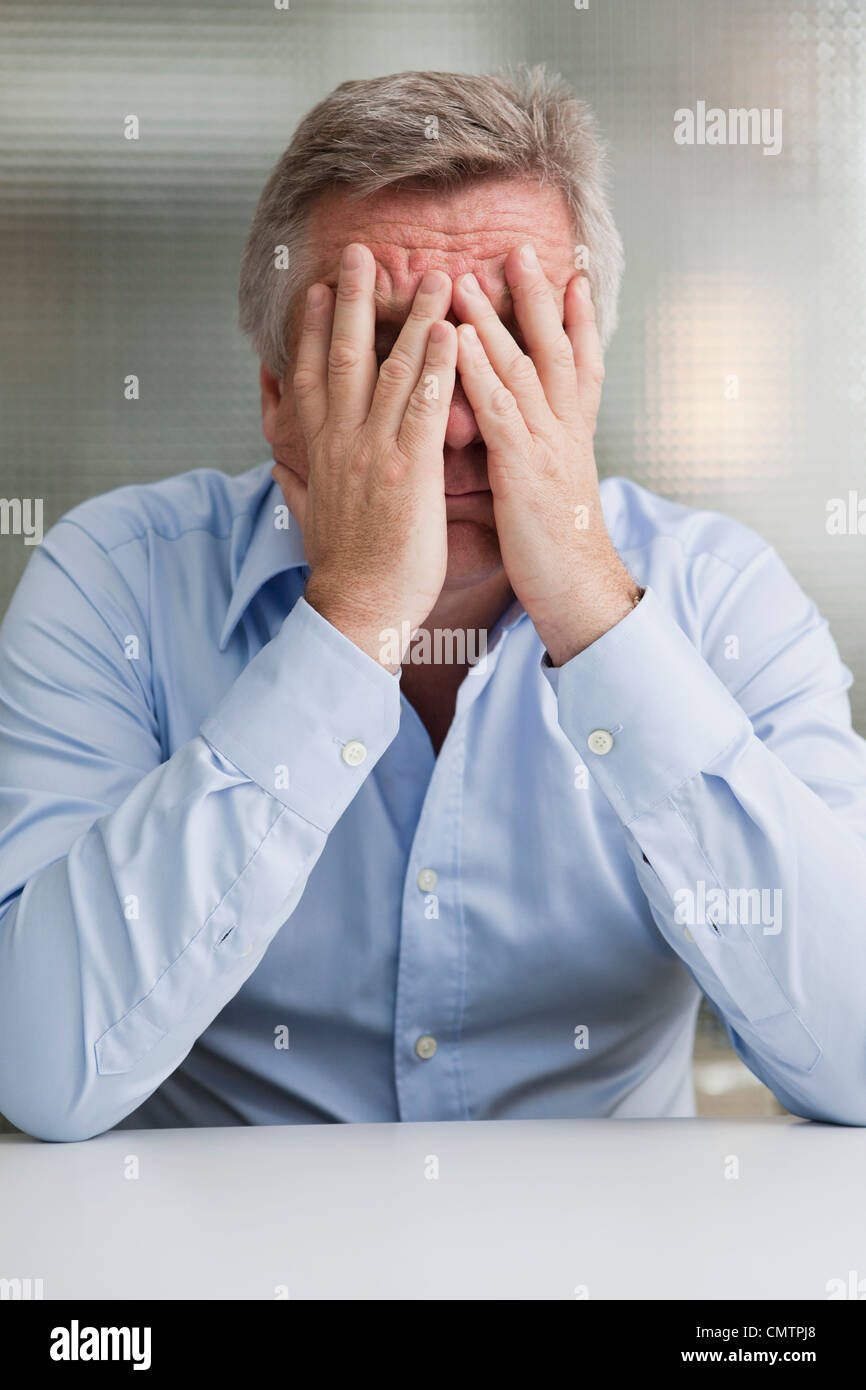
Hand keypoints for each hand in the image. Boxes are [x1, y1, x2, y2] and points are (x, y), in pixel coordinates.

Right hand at [272, 244, 455, 668]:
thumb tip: (278, 470)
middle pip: (344, 355)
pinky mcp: (408, 470)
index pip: (312, 378)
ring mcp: (374, 452)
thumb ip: (297, 485)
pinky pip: (423, 406)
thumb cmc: (343, 570)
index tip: (317, 291)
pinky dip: (436, 365)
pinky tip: (452, 330)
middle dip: (353, 300)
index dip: (314, 330)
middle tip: (362, 253)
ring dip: (412, 316)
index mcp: (321, 453)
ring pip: (390, 369)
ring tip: (432, 273)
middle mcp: (342, 441)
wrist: (357, 607)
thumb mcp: (308, 520)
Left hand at [452, 244, 638, 665]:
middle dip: (538, 298)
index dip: (579, 320)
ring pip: (523, 369)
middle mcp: (565, 431)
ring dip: (496, 320)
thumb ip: (544, 456)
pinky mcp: (523, 470)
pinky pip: (499, 410)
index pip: (583, 364)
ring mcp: (546, 446)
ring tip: (470, 277)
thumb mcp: (555, 492)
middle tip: (520, 251)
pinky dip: (480, 371)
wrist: (580, 592)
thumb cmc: (559, 550)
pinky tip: (459, 339)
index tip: (574, 276)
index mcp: (574, 436)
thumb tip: (534, 441)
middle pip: (555, 349)